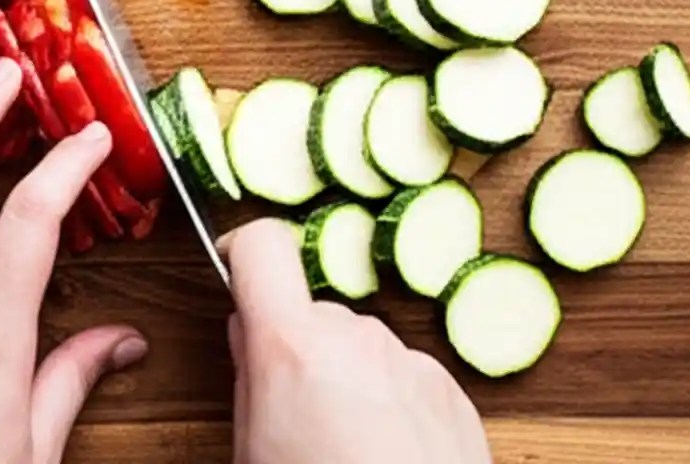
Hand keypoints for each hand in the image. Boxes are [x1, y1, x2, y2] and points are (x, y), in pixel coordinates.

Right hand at [221, 218, 490, 463]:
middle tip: (292, 414)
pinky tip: (385, 456)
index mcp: (292, 347)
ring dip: (346, 377)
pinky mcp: (451, 389)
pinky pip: (403, 375)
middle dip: (299, 348)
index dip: (243, 250)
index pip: (263, 245)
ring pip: (360, 346)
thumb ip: (248, 377)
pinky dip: (389, 402)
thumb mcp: (253, 451)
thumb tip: (248, 329)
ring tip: (344, 448)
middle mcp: (356, 338)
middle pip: (313, 311)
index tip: (237, 269)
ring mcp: (410, 361)